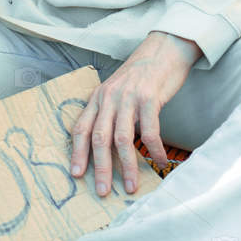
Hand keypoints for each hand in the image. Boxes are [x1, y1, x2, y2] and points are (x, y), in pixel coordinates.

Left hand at [70, 31, 201, 196]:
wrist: (163, 49)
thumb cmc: (141, 75)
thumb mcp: (117, 91)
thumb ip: (110, 113)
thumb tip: (108, 147)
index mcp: (98, 97)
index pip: (81, 127)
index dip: (77, 152)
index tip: (76, 174)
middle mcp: (109, 97)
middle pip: (99, 137)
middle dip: (100, 167)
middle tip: (103, 191)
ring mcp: (128, 97)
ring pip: (122, 138)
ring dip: (127, 166)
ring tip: (131, 186)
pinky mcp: (149, 97)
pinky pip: (150, 131)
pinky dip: (154, 150)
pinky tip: (160, 161)